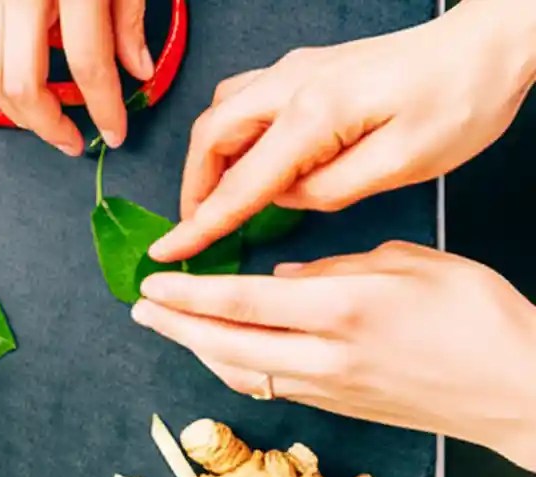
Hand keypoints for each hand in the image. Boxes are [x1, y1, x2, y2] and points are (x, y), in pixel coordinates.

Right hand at [0, 0, 152, 156]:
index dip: (104, 107)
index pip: (87, 64)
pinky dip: (5, 80)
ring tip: (49, 122)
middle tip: (72, 143)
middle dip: (47, 125)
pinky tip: (31, 87)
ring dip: (18, 111)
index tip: (115, 135)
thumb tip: (139, 73)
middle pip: (23, 83)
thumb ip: (130, 22)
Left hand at [131, 241, 535, 470]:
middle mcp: (327, 355)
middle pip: (226, 344)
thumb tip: (287, 274)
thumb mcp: (412, 263)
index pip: (243, 300)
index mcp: (344, 308)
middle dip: (175, 325)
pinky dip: (236, 368)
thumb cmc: (482, 319)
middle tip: (140, 307)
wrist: (522, 392)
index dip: (189, 293)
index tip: (153, 282)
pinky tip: (223, 352)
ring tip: (170, 326)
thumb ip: (340, 265)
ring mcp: (329, 389)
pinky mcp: (338, 409)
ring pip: (242, 371)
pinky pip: (270, 387)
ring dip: (198, 348)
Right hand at [150, 0, 535, 261]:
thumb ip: (330, 190)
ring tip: (219, 198)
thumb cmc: (459, 101)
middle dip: (194, 186)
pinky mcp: (309, 69)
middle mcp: (293, 84)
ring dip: (210, 158)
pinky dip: (233, 134)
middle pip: (212, 136)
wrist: (488, 45)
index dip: (200, 222)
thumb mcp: (401, 164)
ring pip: (223, 112)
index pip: (240, 182)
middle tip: (194, 228)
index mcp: (313, 113)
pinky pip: (247, 99)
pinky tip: (254, 159)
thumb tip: (285, 199)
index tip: (166, 251)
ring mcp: (297, 70)